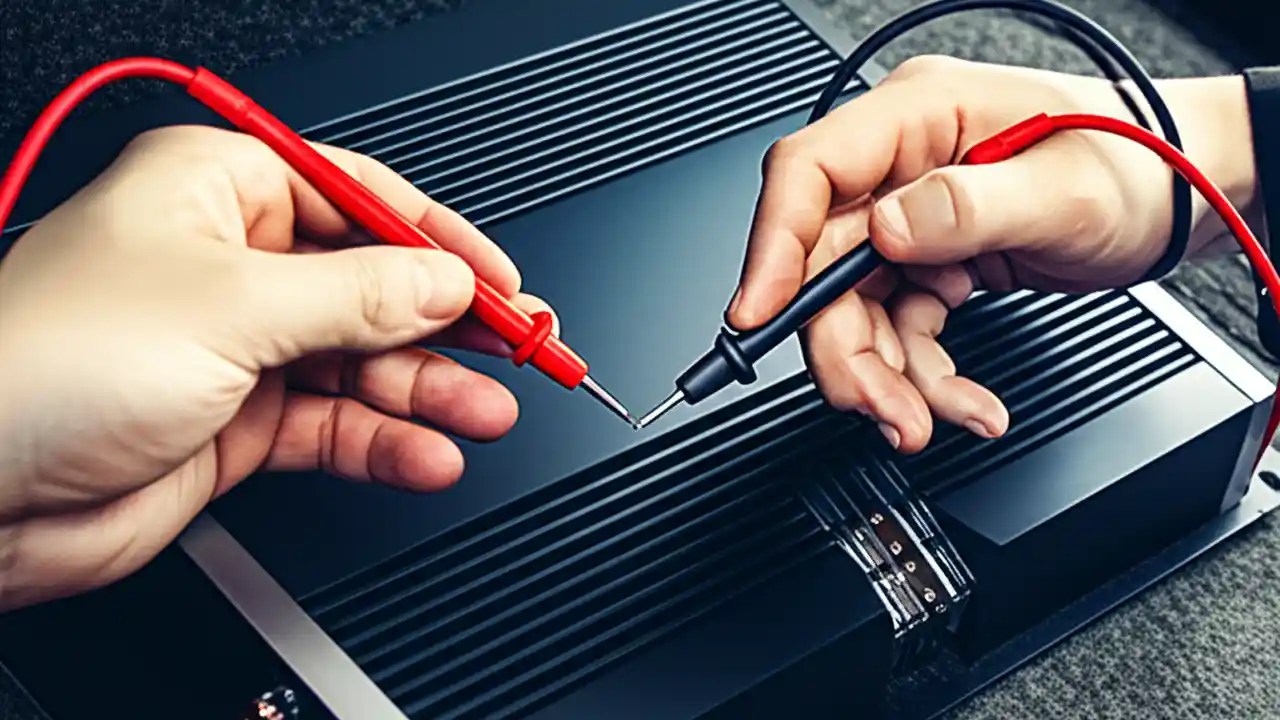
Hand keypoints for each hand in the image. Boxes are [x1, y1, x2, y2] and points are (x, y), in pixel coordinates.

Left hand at [0, 126, 546, 609]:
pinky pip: (334, 424)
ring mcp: (237, 347)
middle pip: (373, 285)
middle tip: (520, 352)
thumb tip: (445, 282)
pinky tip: (426, 454)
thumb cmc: (45, 363)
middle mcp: (232, 263)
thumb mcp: (231, 307)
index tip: (502, 280)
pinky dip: (384, 441)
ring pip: (362, 362)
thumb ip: (358, 297)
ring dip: (428, 392)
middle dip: (447, 325)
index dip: (441, 240)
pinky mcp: (237, 422)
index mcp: (219, 191)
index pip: (362, 198)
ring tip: (485, 412)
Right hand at [728, 56, 1256, 452]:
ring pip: (856, 310)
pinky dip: (923, 374)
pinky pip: (900, 328)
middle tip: (879, 407)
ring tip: (929, 420)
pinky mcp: (930, 260)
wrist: (1185, 201)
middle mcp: (901, 166)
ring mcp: (912, 217)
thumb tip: (885, 230)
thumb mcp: (1059, 189)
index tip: (757, 313)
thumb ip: (966, 207)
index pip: (810, 173)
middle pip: (824, 262)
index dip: (771, 244)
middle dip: (847, 347)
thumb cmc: (1138, 165)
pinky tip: (962, 401)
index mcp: (918, 116)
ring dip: (888, 376)